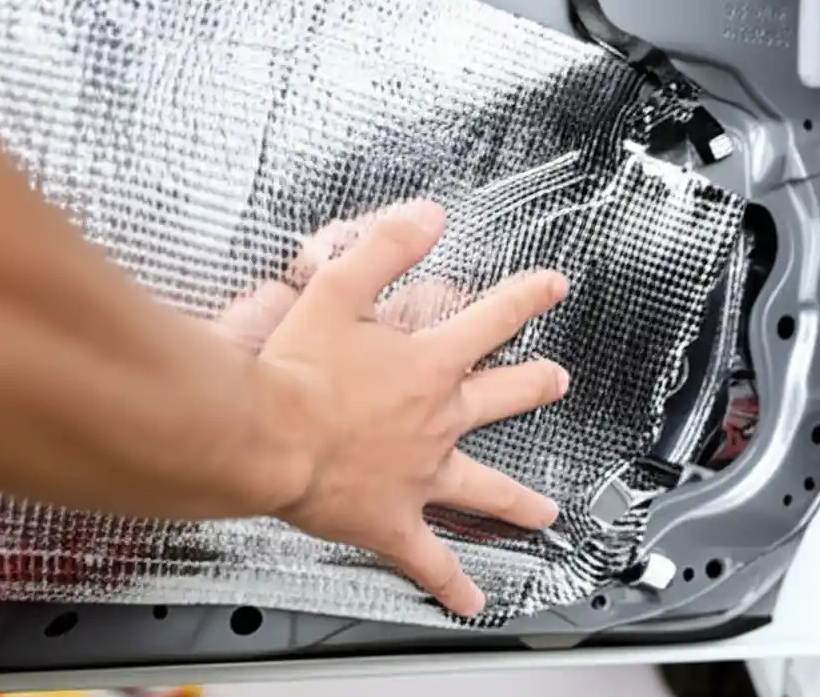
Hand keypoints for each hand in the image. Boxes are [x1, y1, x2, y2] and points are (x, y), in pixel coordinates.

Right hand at [250, 200, 569, 616]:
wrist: (263, 436)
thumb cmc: (292, 370)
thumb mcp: (337, 288)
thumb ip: (386, 250)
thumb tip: (430, 217)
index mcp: (430, 365)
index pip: (494, 319)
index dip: (527, 297)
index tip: (554, 285)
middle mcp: (439, 420)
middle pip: (505, 398)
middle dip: (536, 384)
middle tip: (556, 380)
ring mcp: (423, 474)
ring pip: (487, 487)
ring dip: (520, 501)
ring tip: (546, 513)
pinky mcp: (394, 520)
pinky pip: (431, 560)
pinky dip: (453, 585)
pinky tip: (472, 604)